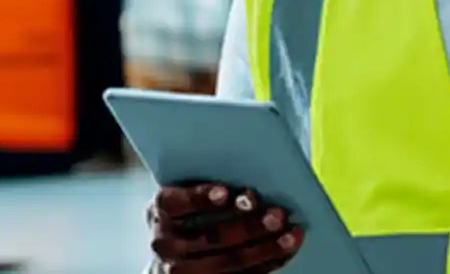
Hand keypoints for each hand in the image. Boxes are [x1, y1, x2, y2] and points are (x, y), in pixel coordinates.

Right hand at [148, 183, 302, 273]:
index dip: (201, 198)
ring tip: (290, 233)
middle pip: (210, 237)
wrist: (170, 256)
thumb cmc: (187, 212)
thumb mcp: (183, 196)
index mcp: (159, 211)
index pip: (176, 203)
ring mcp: (182, 270)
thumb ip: (205, 186)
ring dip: (265, 248)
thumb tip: (250, 184)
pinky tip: (286, 249)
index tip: (227, 191)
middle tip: (277, 213)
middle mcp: (165, 243)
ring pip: (228, 262)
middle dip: (248, 225)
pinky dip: (268, 262)